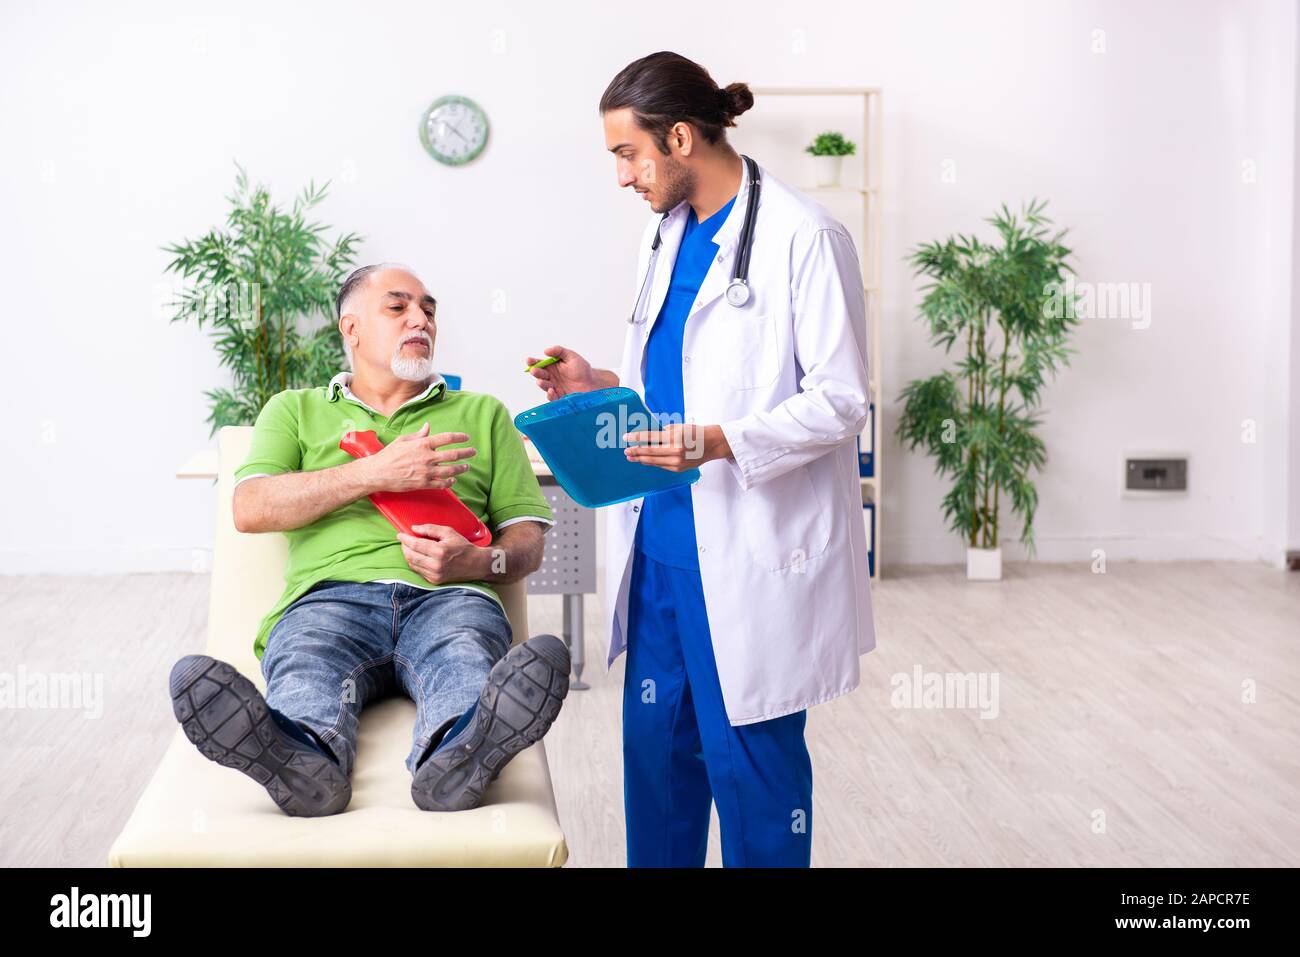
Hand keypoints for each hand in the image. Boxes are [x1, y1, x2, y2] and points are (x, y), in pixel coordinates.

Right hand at [358, 423, 475, 492]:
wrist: (377, 473)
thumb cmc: (388, 455)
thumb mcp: (402, 440)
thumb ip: (418, 434)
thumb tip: (428, 427)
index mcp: (422, 444)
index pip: (446, 438)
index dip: (459, 437)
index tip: (466, 437)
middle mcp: (427, 457)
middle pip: (453, 454)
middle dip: (466, 453)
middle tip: (473, 452)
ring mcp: (426, 472)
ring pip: (450, 470)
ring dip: (461, 468)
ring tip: (466, 466)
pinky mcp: (423, 484)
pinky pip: (441, 484)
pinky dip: (449, 482)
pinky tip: (453, 480)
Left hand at [396, 523, 487, 583]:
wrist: (476, 565)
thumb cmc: (463, 547)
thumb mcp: (449, 532)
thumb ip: (430, 529)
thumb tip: (414, 528)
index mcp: (440, 551)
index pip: (415, 544)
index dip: (405, 539)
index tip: (400, 534)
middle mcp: (436, 565)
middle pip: (410, 555)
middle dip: (404, 547)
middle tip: (404, 540)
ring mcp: (434, 575)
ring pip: (412, 564)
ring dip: (408, 555)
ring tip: (410, 548)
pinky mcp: (434, 581)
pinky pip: (418, 571)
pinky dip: (415, 563)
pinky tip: (417, 556)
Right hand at [525, 345, 600, 399]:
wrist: (592, 383)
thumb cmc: (582, 369)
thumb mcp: (571, 356)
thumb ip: (559, 351)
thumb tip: (546, 351)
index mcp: (552, 366)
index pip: (540, 363)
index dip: (533, 362)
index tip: (529, 360)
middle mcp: (551, 377)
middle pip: (540, 375)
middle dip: (536, 372)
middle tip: (534, 371)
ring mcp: (554, 387)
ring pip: (544, 386)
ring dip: (541, 383)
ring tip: (541, 381)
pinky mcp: (559, 397)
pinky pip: (552, 397)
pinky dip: (550, 395)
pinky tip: (551, 390)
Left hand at [622, 423, 732, 471]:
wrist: (711, 444)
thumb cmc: (695, 433)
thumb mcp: (678, 427)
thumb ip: (663, 432)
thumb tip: (646, 437)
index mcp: (674, 437)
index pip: (650, 437)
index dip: (636, 438)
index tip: (626, 438)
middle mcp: (675, 451)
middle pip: (649, 452)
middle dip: (635, 451)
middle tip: (626, 450)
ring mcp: (677, 462)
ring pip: (653, 461)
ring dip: (641, 459)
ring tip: (631, 456)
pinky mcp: (678, 468)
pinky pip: (661, 465)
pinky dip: (652, 462)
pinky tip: (644, 460)